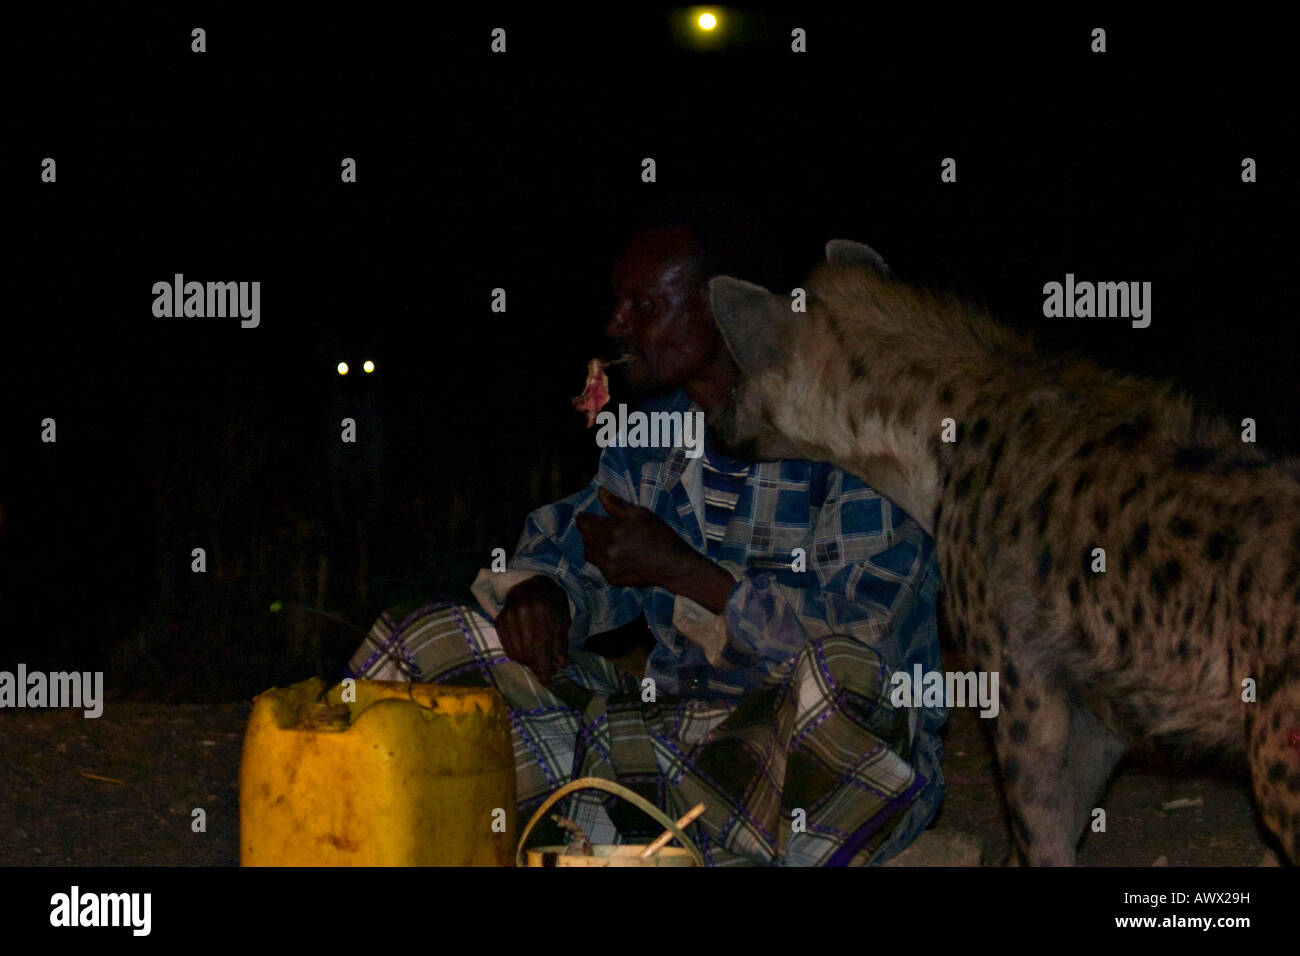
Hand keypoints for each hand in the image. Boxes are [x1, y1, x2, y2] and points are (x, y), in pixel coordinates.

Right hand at [496, 575, 571, 683]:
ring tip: (537, 658)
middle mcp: (522, 615)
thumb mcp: (563, 618)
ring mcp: (508, 618)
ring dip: (527, 661)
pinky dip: (517, 654)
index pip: (540, 650)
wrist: (531, 582)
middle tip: (545, 669)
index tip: (547, 680)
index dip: (544, 669)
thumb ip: (561, 641)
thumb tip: (561, 664)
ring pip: (515, 653)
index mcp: (542, 613)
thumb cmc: (551, 601)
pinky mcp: (499, 621)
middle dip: (536, 666)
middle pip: (527, 654)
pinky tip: (526, 651)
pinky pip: (507, 647)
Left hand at [575, 487, 697, 588]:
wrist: (672, 564)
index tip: (585, 517)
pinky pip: (599, 566)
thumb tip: (600, 491)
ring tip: (610, 543)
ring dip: (595, 546)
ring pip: (589, 553)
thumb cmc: (659, 535)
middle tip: (605, 529)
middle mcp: (607, 550)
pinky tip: (620, 557)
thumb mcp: (641, 514)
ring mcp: (608, 566)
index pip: (584, 523)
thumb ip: (617, 504)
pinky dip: (604, 560)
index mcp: (612, 530)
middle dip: (591, 532)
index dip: (583, 518)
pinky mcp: (612, 579)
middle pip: (585, 538)